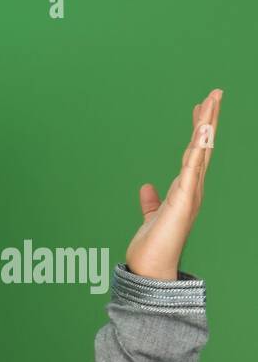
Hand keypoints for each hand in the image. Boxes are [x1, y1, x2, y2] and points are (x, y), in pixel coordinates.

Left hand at [125, 88, 221, 280]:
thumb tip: (147, 187)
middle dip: (209, 119)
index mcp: (185, 190)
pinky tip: (202, 129)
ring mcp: (191, 193)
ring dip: (207, 125)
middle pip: (204, 146)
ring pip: (202, 151)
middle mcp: (193, 189)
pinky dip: (198, 147)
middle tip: (215, 93)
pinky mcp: (184, 199)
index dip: (199, 130)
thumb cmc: (153, 246)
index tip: (200, 107)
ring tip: (212, 100)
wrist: (151, 268)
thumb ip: (152, 201)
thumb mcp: (152, 216)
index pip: (196, 153)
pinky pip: (192, 167)